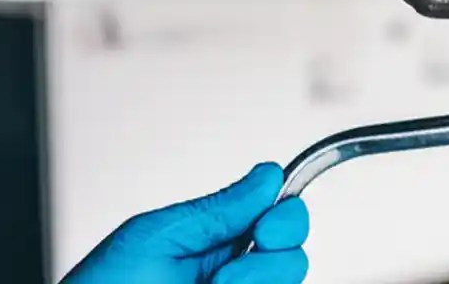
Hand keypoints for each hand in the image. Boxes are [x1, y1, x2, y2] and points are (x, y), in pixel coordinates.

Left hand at [60, 163, 309, 283]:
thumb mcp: (154, 239)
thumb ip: (216, 210)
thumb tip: (268, 175)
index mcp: (211, 242)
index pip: (279, 216)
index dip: (286, 215)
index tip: (265, 226)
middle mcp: (228, 275)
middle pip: (294, 254)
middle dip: (274, 255)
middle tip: (230, 268)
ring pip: (291, 278)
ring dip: (257, 281)